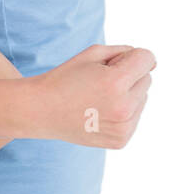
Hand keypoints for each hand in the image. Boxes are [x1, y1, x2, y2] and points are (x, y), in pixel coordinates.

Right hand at [30, 44, 155, 148]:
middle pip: (146, 79)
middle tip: (99, 82)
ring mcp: (123, 128)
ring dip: (127, 95)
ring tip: (98, 98)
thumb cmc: (66, 77)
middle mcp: (123, 108)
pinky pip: (135, 117)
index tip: (116, 61)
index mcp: (116, 83)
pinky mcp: (121, 140)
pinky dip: (123, 112)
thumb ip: (126, 52)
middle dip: (128, 76)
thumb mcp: (93, 53)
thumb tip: (151, 63)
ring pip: (142, 99)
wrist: (41, 111)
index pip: (147, 59)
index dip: (133, 56)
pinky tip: (100, 112)